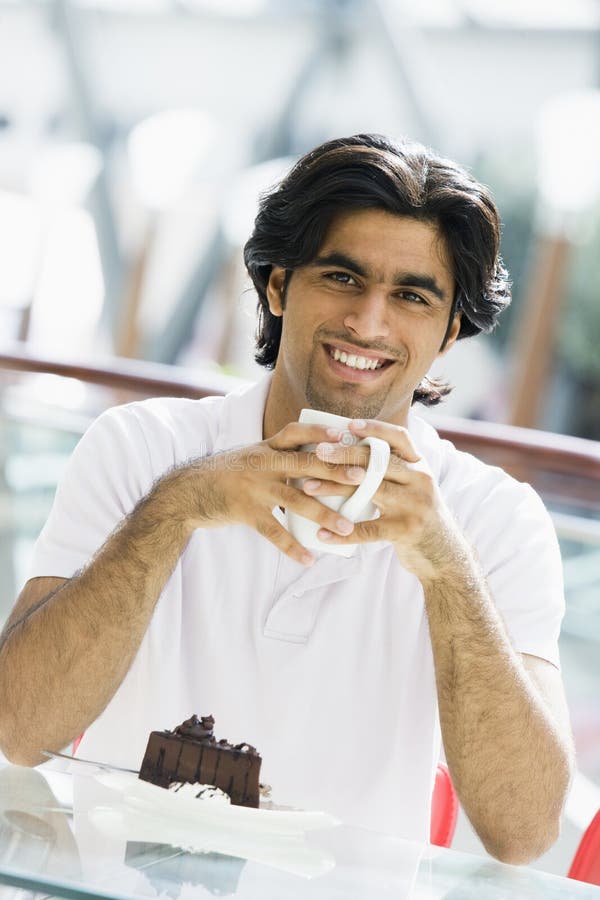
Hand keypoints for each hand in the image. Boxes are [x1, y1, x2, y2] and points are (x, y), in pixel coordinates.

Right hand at [181, 422, 369, 564]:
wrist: (186, 492)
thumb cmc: (225, 474)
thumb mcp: (250, 456)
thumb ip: (278, 456)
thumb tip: (314, 462)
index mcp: (266, 447)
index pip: (296, 432)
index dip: (320, 432)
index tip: (344, 435)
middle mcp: (262, 463)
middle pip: (305, 464)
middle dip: (335, 471)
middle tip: (363, 478)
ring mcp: (254, 487)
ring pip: (295, 500)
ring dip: (324, 514)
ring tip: (347, 527)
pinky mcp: (245, 512)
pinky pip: (273, 531)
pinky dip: (292, 547)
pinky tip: (308, 559)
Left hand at [301, 419, 468, 581]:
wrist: (443, 553)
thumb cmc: (417, 513)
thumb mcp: (413, 485)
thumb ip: (392, 469)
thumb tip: (350, 447)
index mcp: (420, 465)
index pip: (399, 438)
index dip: (375, 429)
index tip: (348, 425)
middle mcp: (420, 480)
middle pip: (379, 461)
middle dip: (345, 454)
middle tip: (318, 452)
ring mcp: (414, 505)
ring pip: (369, 490)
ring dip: (334, 488)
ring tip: (307, 487)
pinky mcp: (405, 531)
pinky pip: (368, 530)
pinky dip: (342, 533)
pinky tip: (322, 533)